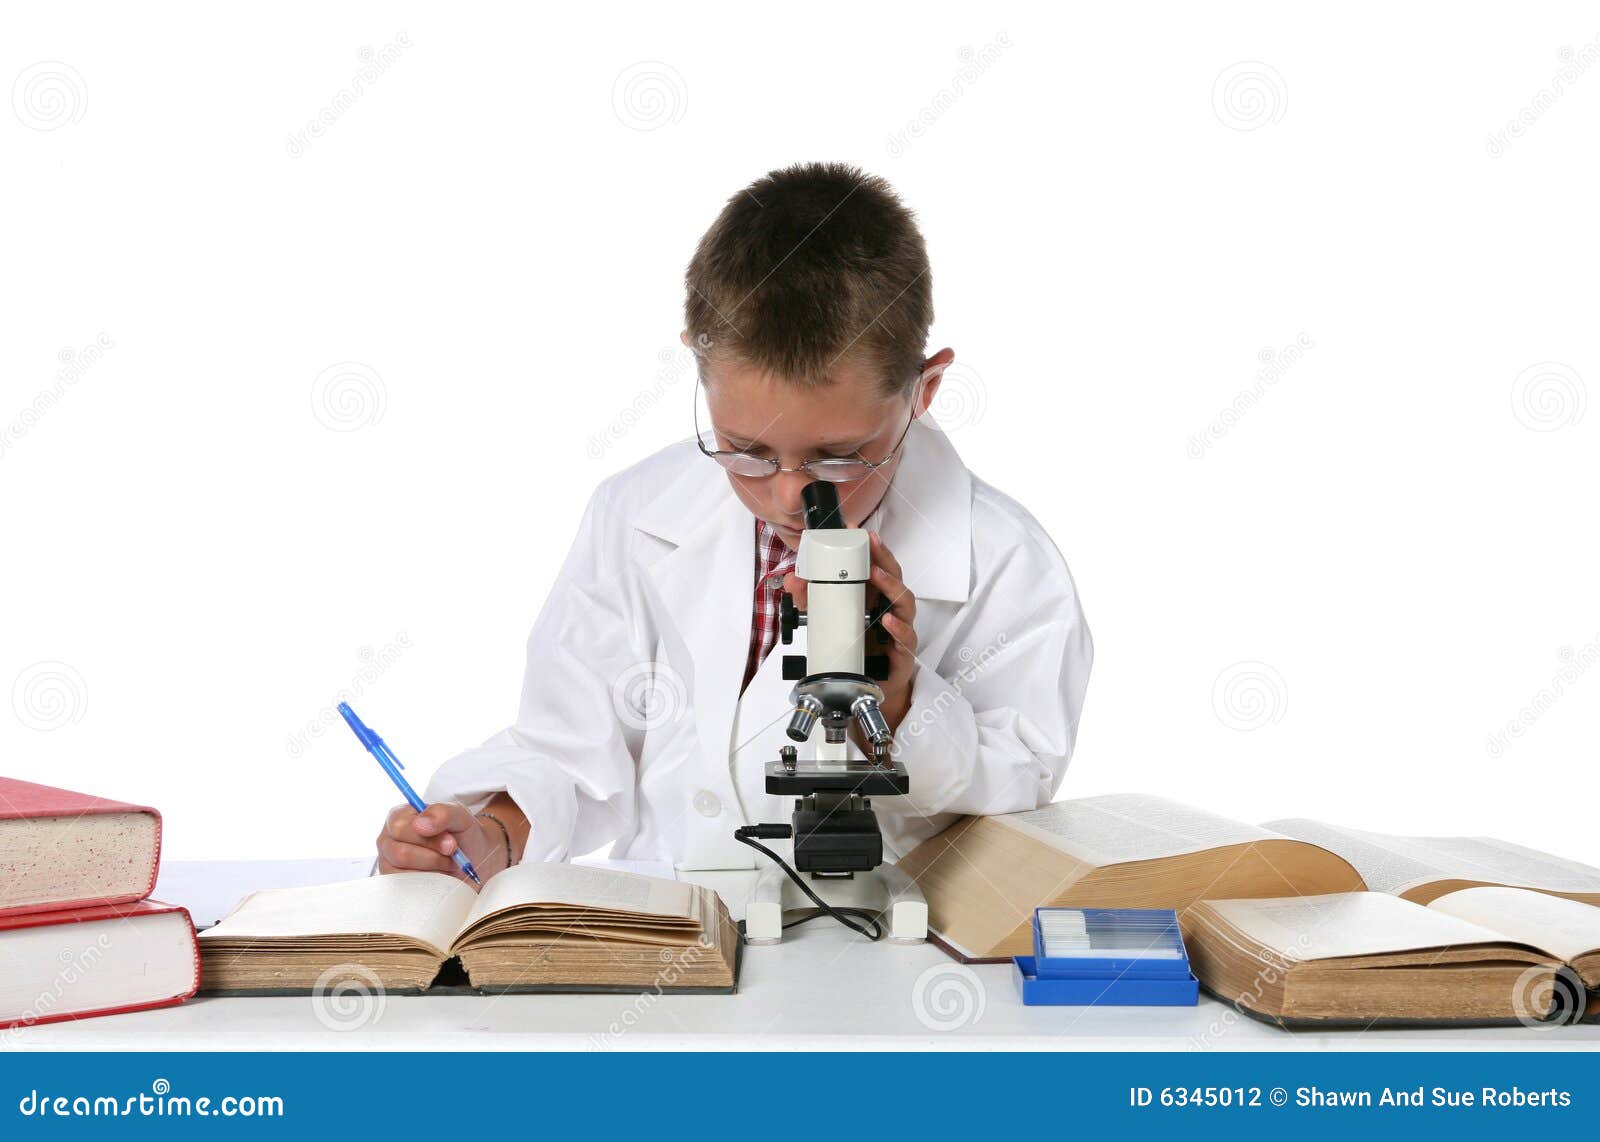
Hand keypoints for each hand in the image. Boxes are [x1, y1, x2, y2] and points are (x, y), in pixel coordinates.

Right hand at [375, 802, 498, 884]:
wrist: (474, 859)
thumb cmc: (462, 834)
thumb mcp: (460, 816)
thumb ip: (442, 813)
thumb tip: (420, 824)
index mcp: (399, 817)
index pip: (400, 827)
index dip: (428, 839)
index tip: (451, 844)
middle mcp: (389, 839)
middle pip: (401, 853)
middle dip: (433, 856)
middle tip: (451, 854)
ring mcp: (389, 862)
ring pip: (404, 872)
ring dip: (433, 868)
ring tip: (446, 862)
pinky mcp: (395, 881)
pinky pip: (407, 887)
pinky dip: (429, 880)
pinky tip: (439, 873)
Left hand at [783, 530, 917, 731]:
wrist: (870, 685)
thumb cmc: (858, 648)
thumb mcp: (828, 621)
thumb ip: (809, 599)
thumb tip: (793, 580)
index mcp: (875, 598)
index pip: (879, 567)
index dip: (873, 548)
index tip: (861, 531)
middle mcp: (891, 609)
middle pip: (895, 578)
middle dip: (884, 558)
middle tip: (871, 545)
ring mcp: (899, 629)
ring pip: (905, 603)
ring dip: (891, 587)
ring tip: (876, 576)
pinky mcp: (902, 653)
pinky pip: (906, 638)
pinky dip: (897, 628)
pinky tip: (887, 620)